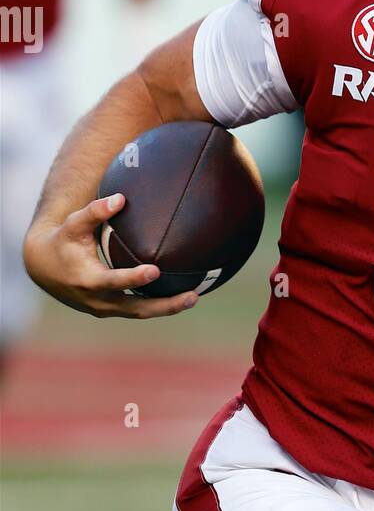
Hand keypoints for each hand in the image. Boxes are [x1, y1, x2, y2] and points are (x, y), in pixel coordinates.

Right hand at [23, 193, 198, 319]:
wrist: (43, 268)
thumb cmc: (62, 240)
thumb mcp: (73, 224)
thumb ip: (95, 210)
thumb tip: (120, 198)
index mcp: (88, 280)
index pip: (114, 282)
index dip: (133, 278)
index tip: (154, 270)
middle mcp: (97, 300)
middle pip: (136, 308)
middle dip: (165, 305)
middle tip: (192, 296)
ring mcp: (104, 308)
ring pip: (140, 312)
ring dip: (167, 308)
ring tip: (193, 296)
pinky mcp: (110, 310)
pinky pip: (137, 310)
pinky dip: (158, 306)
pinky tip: (180, 296)